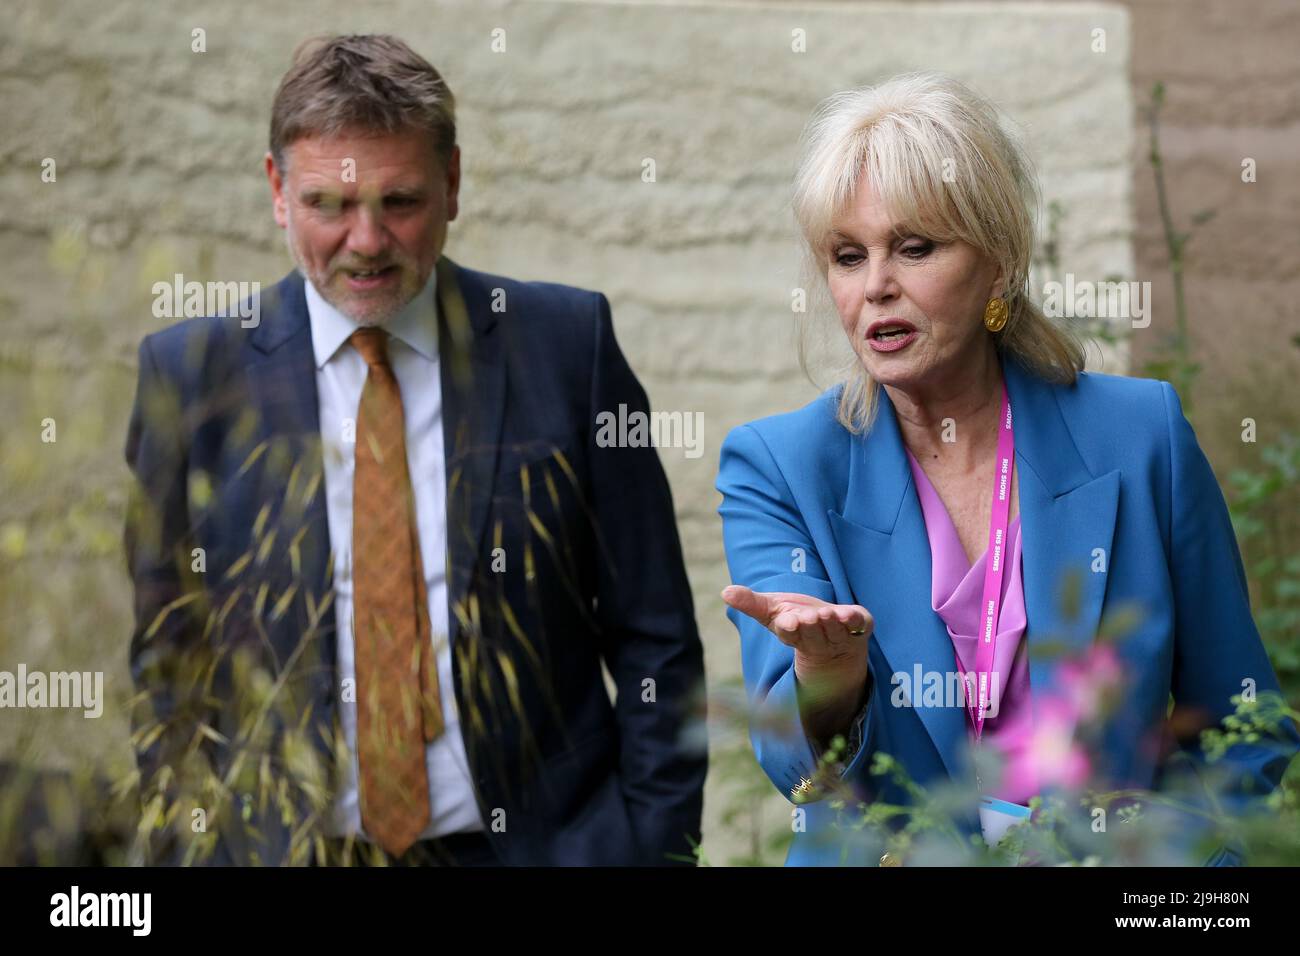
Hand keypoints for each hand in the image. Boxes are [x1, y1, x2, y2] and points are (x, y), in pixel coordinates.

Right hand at [722, 585, 872, 743]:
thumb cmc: (798, 623)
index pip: (790, 634)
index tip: (788, 622)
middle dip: (810, 625)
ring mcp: (840, 637)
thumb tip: (724, 591)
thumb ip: (751, 603)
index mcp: (794, 635)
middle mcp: (817, 640)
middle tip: (808, 617)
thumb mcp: (773, 611)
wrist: (834, 646)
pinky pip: (860, 626)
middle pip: (812, 634)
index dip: (790, 628)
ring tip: (827, 614)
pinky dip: (857, 621)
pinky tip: (852, 615)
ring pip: (835, 632)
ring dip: (832, 623)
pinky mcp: (860, 629)